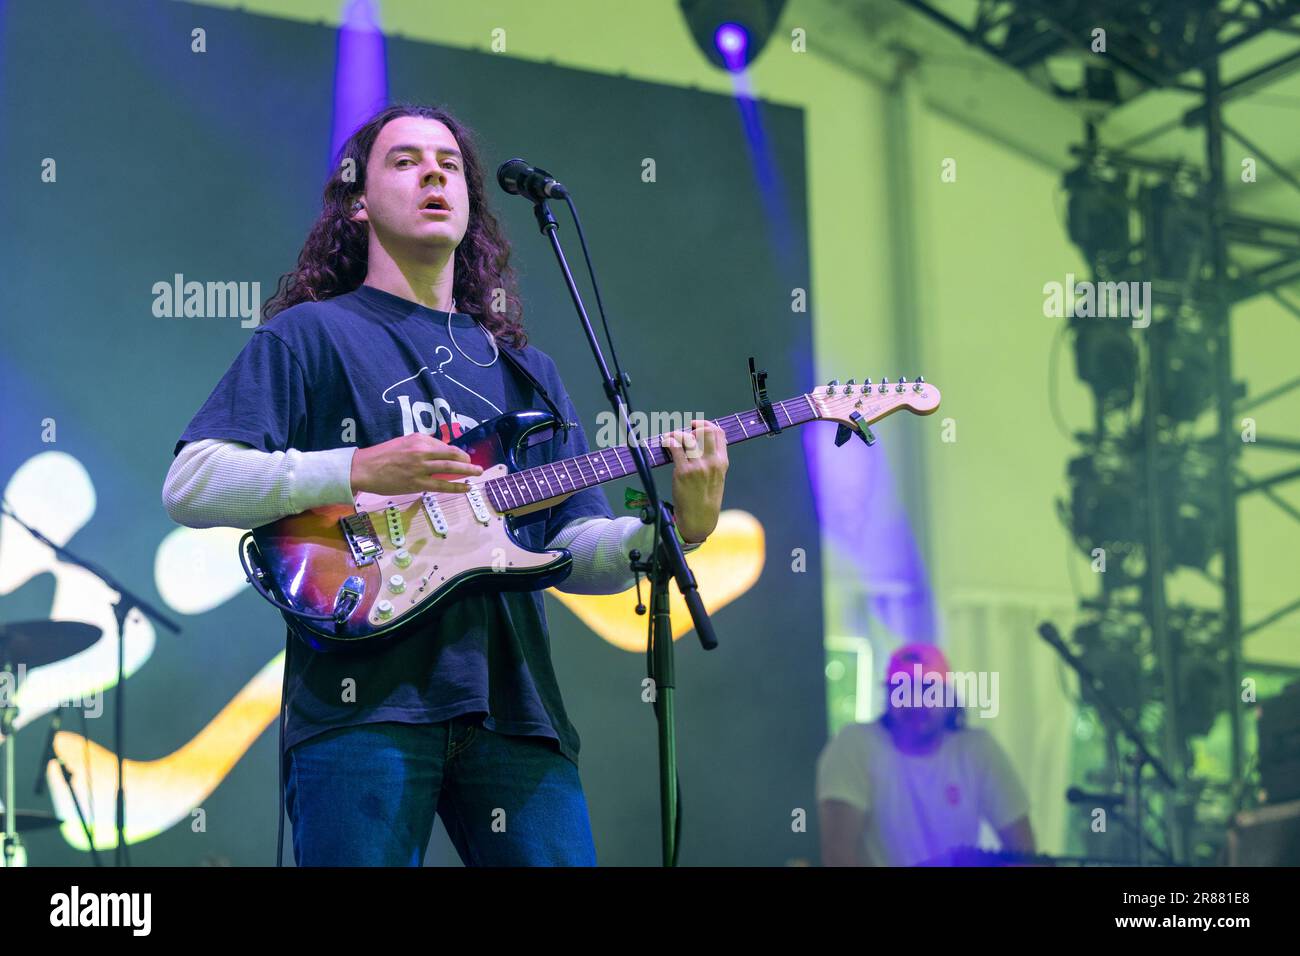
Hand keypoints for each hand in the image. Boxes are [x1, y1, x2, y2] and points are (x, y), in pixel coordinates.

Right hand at [350, 434, 482, 495]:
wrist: (363, 469)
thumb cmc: (380, 456)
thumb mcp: (402, 443)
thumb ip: (419, 446)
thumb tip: (437, 452)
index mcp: (418, 439)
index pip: (443, 445)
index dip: (456, 452)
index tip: (463, 456)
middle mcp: (421, 451)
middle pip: (451, 454)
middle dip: (467, 460)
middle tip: (477, 464)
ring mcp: (420, 468)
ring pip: (450, 468)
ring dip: (467, 471)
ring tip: (478, 473)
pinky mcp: (417, 483)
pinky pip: (442, 484)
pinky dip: (456, 486)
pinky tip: (466, 487)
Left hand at [660, 419, 727, 542]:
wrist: (699, 518)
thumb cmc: (706, 498)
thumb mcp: (717, 477)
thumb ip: (713, 460)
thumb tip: (701, 442)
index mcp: (722, 462)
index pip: (718, 433)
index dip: (705, 424)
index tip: (695, 425)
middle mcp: (712, 462)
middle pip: (705, 431)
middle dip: (693, 428)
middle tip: (683, 433)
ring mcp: (697, 467)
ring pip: (687, 438)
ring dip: (676, 434)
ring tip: (670, 438)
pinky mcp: (683, 472)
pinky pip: (675, 448)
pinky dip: (668, 441)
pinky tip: (665, 443)